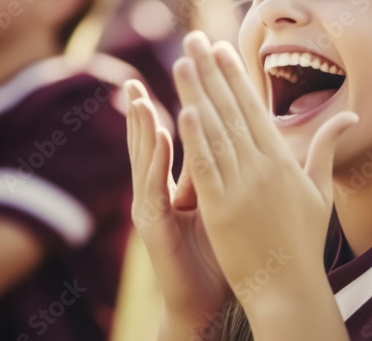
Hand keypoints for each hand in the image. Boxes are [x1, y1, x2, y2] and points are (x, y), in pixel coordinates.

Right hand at [125, 80, 230, 334]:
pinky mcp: (154, 226)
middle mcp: (157, 192)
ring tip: (139, 95)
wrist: (204, 299)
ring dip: (141, 126)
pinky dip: (154, 160)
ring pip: (144, 160)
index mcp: (174, 184)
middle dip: (141, 109)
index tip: (168, 73)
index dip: (167, 107)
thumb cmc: (215, 251)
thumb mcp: (219, 200)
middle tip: (133, 79)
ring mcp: (152, 208)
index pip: (169, 137)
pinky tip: (157, 136)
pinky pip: (153, 187)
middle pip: (147, 142)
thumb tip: (238, 136)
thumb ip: (220, 168)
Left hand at [172, 31, 356, 313]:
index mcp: (282, 160)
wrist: (289, 287)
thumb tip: (350, 118)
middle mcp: (262, 167)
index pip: (254, 108)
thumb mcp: (320, 191)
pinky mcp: (222, 210)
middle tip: (193, 38)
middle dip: (211, 71)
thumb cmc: (304, 240)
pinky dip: (196, 139)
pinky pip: (206, 168)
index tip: (220, 48)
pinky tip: (185, 111)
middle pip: (232, 110)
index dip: (235, 76)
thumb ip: (327, 148)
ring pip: (216, 132)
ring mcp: (241, 188)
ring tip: (183, 61)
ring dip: (197, 94)